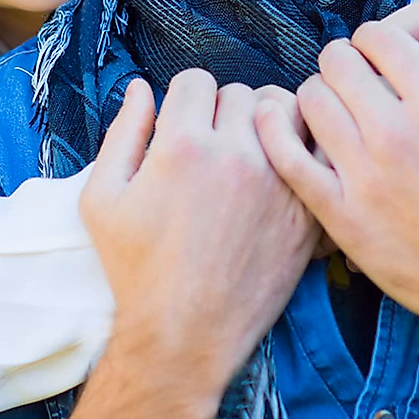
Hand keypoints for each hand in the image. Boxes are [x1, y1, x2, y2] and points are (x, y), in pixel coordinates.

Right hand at [82, 74, 319, 398]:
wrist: (183, 337)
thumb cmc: (136, 270)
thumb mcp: (102, 199)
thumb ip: (122, 132)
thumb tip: (140, 87)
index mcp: (182, 146)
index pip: (196, 80)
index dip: (184, 98)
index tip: (182, 124)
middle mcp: (235, 155)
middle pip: (241, 92)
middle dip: (223, 109)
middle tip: (214, 142)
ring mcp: (276, 182)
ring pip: (286, 110)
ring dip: (269, 119)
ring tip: (252, 146)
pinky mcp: (305, 209)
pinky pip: (316, 151)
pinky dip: (302, 149)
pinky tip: (285, 165)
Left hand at [256, 18, 418, 345]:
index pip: (378, 37)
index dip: (375, 38)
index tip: (379, 55)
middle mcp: (395, 133)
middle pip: (337, 61)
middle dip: (343, 59)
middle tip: (352, 77)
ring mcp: (362, 175)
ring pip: (310, 99)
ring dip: (317, 91)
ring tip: (332, 104)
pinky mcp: (338, 213)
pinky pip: (287, 156)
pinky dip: (274, 129)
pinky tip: (278, 120)